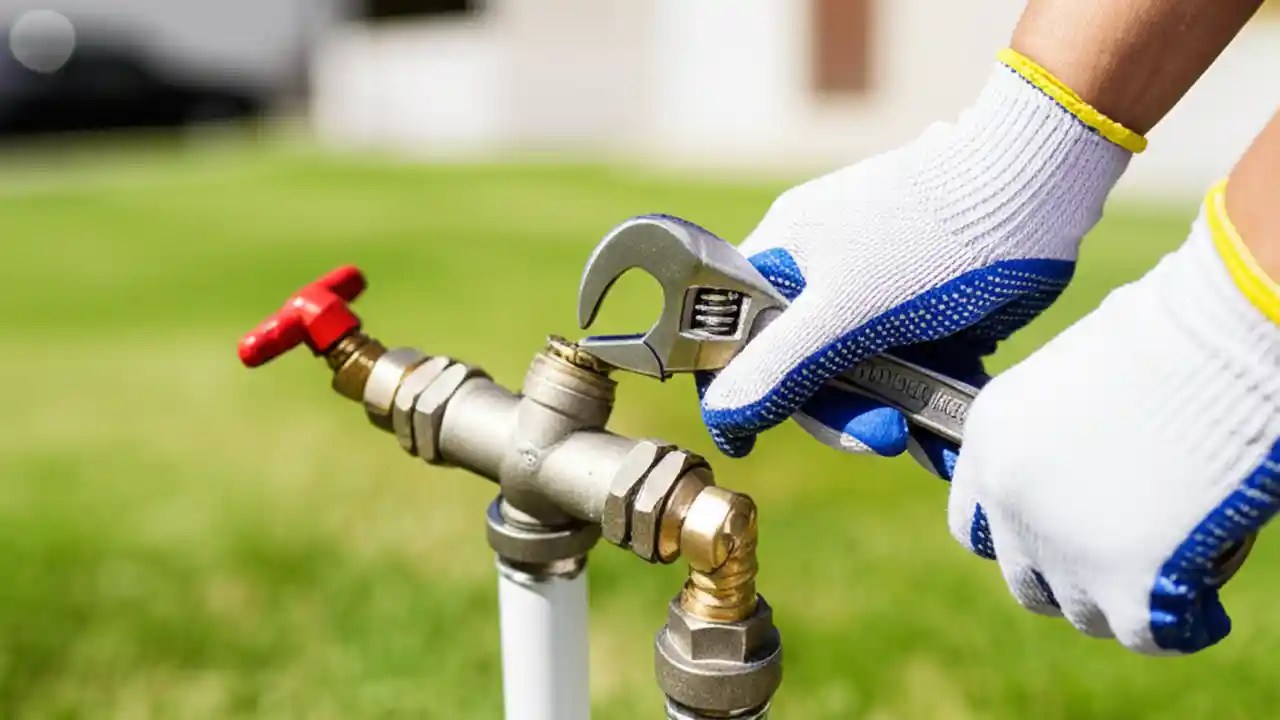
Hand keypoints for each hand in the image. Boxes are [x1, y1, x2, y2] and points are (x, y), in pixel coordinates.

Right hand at [698, 56, 1134, 460]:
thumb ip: (779, 367)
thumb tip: (722, 415)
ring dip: (891, 417)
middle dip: (843, 413)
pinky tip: (949, 431)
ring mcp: (873, 295)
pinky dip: (928, 403)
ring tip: (929, 440)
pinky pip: (908, 371)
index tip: (750, 439)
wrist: (1032, 189)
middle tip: (885, 437)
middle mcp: (821, 275)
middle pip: (803, 369)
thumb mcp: (844, 310)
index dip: (742, 388)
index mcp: (784, 258)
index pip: (737, 335)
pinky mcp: (923, 313)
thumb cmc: (929, 235)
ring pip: (861, 379)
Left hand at [950, 201, 1279, 652]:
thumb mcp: (1072, 384)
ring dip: (1123, 605)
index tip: (1059, 537)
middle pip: (1026, 581)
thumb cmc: (1167, 338)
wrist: (1222, 335)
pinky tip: (1206, 606)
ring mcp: (1061, 545)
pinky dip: (1181, 625)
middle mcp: (1009, 498)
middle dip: (1071, 580)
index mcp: (990, 443)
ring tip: (1171, 574)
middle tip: (1123, 562)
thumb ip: (1054, 445)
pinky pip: (1145, 635)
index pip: (974, 528)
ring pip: (1083, 613)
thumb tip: (1078, 485)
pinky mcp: (1125, 581)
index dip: (1018, 540)